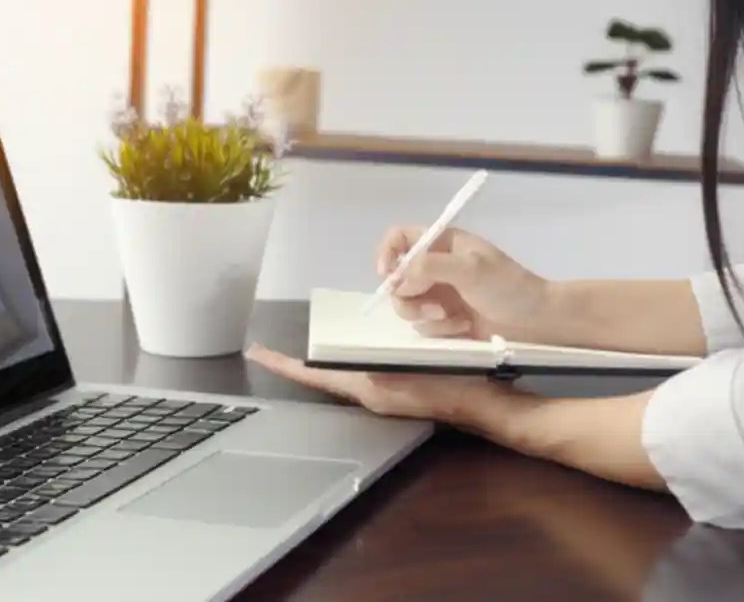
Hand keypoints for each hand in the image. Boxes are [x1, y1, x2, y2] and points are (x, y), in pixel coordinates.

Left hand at [246, 344, 495, 422]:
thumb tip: (355, 370)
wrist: (486, 407)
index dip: (285, 365)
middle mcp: (368, 393)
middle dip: (299, 362)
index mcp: (367, 390)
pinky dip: (351, 355)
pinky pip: (362, 368)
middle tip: (272, 346)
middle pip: (323, 376)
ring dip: (324, 359)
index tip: (257, 353)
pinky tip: (354, 338)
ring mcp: (381, 393)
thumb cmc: (452, 386)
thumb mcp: (414, 374)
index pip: (314, 378)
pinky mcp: (395, 388)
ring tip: (305, 339)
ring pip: (342, 371)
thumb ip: (382, 372)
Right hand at [376, 226, 550, 341]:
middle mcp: (434, 267)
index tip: (388, 276)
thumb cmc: (507, 286)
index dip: (387, 254)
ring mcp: (437, 294)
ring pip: (406, 306)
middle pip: (396, 279)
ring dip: (425, 316)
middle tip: (432, 308)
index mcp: (441, 243)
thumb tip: (399, 279)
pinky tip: (463, 327)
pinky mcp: (443, 320)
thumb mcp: (469, 269)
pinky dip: (440, 330)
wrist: (535, 320)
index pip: (399, 238)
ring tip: (452, 319)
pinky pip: (423, 326)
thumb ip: (429, 266)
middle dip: (409, 297)